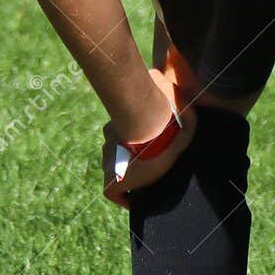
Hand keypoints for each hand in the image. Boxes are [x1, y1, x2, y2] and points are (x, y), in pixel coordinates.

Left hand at [102, 68, 195, 201]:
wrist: (150, 130)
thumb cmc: (162, 117)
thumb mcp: (166, 99)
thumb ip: (163, 88)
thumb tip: (159, 71)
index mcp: (118, 131)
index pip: (119, 140)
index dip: (128, 149)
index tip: (141, 156)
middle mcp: (110, 146)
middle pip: (116, 157)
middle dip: (127, 163)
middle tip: (145, 170)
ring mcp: (108, 163)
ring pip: (114, 172)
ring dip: (125, 177)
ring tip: (143, 184)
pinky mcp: (111, 181)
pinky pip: (113, 194)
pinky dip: (122, 198)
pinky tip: (135, 203)